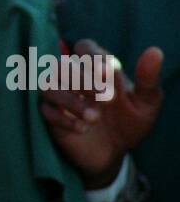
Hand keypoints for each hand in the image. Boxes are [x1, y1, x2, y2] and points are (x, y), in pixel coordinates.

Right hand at [40, 40, 163, 188]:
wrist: (115, 153)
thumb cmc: (129, 121)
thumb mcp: (145, 103)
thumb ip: (147, 79)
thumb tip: (155, 51)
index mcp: (95, 66)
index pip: (85, 48)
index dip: (93, 57)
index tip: (108, 73)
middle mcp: (73, 76)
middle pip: (63, 65)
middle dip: (83, 80)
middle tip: (106, 97)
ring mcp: (59, 95)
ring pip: (49, 87)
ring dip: (71, 101)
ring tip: (95, 118)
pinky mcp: (50, 116)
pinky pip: (46, 111)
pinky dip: (63, 119)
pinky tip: (83, 129)